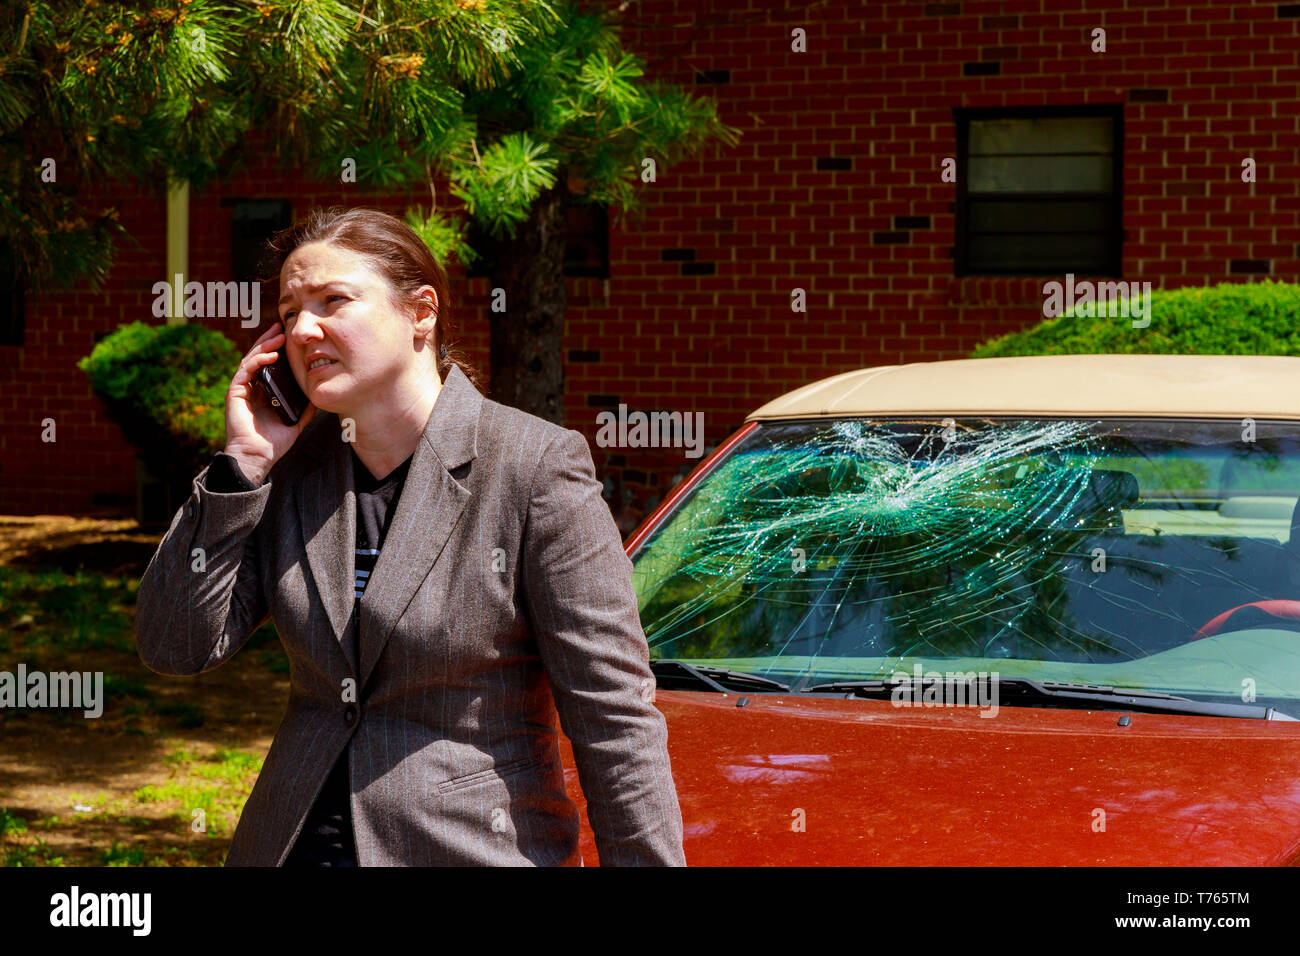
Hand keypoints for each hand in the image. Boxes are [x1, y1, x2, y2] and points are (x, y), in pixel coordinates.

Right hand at [223, 322, 316, 483]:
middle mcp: (251, 387)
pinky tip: (271, 356)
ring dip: (265, 346)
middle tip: (282, 326)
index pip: (269, 365)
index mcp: (263, 391)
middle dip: (270, 341)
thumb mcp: (295, 422)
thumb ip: (305, 409)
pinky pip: (245, 371)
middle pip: (259, 357)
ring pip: (252, 360)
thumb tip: (318, 398)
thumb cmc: (273, 443)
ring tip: (278, 335)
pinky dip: (258, 361)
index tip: (289, 337)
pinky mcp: (235, 392)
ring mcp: (242, 389)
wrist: (257, 457)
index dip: (277, 350)